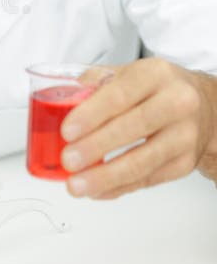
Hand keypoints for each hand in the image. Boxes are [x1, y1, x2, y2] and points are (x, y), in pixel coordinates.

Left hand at [59, 58, 216, 198]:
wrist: (204, 107)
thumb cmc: (157, 90)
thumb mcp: (129, 73)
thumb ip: (95, 83)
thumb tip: (61, 101)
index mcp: (155, 74)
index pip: (120, 95)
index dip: (92, 115)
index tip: (67, 131)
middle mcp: (177, 103)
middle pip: (133, 128)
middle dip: (96, 147)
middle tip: (68, 160)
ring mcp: (184, 135)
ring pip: (142, 161)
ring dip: (105, 177)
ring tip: (77, 184)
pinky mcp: (184, 163)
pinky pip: (147, 180)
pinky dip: (118, 187)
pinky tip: (97, 189)